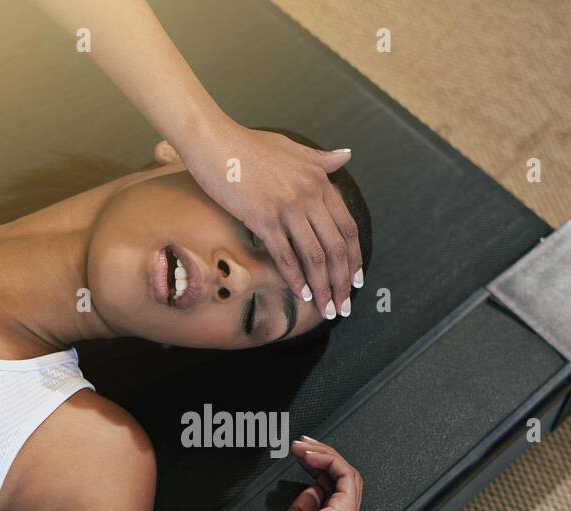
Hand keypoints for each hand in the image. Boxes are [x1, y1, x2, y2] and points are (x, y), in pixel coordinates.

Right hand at [182, 121, 363, 320]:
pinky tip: (302, 294)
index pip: (347, 226)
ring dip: (323, 287)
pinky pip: (285, 255)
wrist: (215, 141)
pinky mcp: (263, 217)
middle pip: (335, 247)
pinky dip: (296, 278)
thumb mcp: (293, 148)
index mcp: (319, 180)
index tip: (356, 279)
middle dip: (342, 281)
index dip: (354, 257)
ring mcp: (287, 206)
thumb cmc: (249, 145)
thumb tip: (347, 156)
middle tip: (343, 305)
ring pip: (314, 256)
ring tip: (326, 308)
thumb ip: (321, 159)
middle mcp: (308, 194)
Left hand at [239, 437, 362, 510]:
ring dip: (325, 455)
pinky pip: (345, 475)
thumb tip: (311, 490)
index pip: (336, 491)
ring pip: (349, 474)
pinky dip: (329, 460)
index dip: (320, 469)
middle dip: (324, 457)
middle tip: (302, 445)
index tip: (301, 457)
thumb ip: (304, 507)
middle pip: (346, 480)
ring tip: (302, 446)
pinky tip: (310, 456)